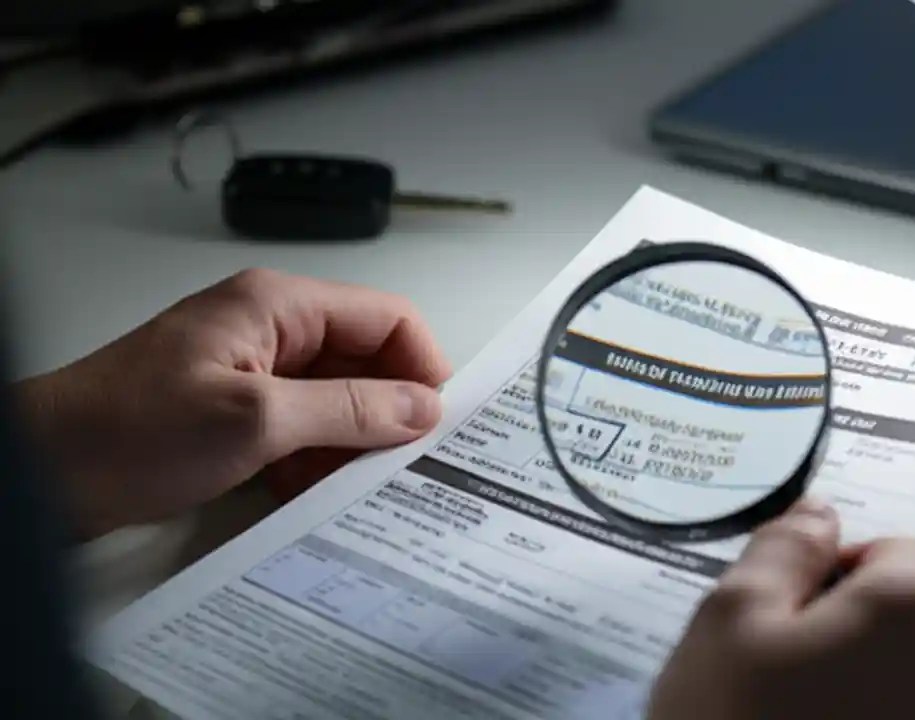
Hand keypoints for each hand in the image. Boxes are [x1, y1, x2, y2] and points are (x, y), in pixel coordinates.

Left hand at [14, 268, 450, 539]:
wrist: (41, 471)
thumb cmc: (123, 432)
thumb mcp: (255, 421)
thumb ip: (348, 410)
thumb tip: (422, 407)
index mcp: (277, 306)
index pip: (386, 319)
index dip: (422, 367)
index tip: (435, 424)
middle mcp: (270, 329)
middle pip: (365, 360)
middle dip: (388, 413)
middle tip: (402, 465)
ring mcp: (252, 370)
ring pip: (337, 398)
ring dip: (351, 443)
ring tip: (351, 486)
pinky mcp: (235, 409)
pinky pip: (302, 427)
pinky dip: (315, 460)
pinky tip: (310, 493)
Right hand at [649, 501, 914, 719]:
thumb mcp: (732, 617)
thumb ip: (786, 548)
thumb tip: (821, 515)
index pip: (895, 551)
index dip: (833, 573)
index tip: (782, 618)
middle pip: (909, 619)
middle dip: (849, 630)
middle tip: (776, 674)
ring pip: (907, 679)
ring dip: (859, 685)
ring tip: (787, 718)